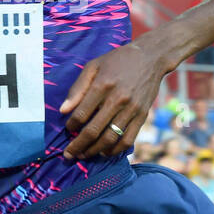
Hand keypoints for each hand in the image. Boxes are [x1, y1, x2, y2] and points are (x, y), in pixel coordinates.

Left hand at [59, 43, 164, 159]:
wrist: (150, 58)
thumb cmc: (117, 61)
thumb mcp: (93, 66)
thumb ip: (77, 88)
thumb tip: (63, 110)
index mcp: (102, 85)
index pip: (82, 113)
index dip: (71, 125)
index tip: (67, 128)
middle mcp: (117, 99)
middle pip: (94, 131)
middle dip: (78, 146)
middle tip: (69, 154)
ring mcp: (132, 109)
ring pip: (110, 139)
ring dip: (94, 151)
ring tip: (84, 155)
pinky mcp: (142, 116)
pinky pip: (128, 139)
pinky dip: (115, 150)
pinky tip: (105, 152)